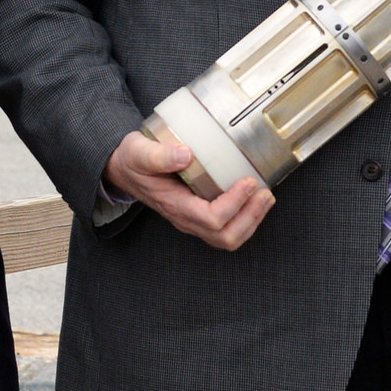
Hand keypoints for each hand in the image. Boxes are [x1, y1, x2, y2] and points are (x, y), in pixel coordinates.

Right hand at [103, 131, 273, 250]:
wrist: (125, 169)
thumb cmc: (133, 161)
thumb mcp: (139, 152)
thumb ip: (159, 155)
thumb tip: (185, 155)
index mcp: (174, 205)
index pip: (211, 218)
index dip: (234, 204)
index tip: (248, 181)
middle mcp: (185, 219)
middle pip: (224, 236)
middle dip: (250, 217)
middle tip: (264, 194)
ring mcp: (192, 220)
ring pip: (227, 238)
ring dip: (252, 221)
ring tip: (266, 198)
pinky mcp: (199, 215)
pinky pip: (226, 229)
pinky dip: (246, 219)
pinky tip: (254, 200)